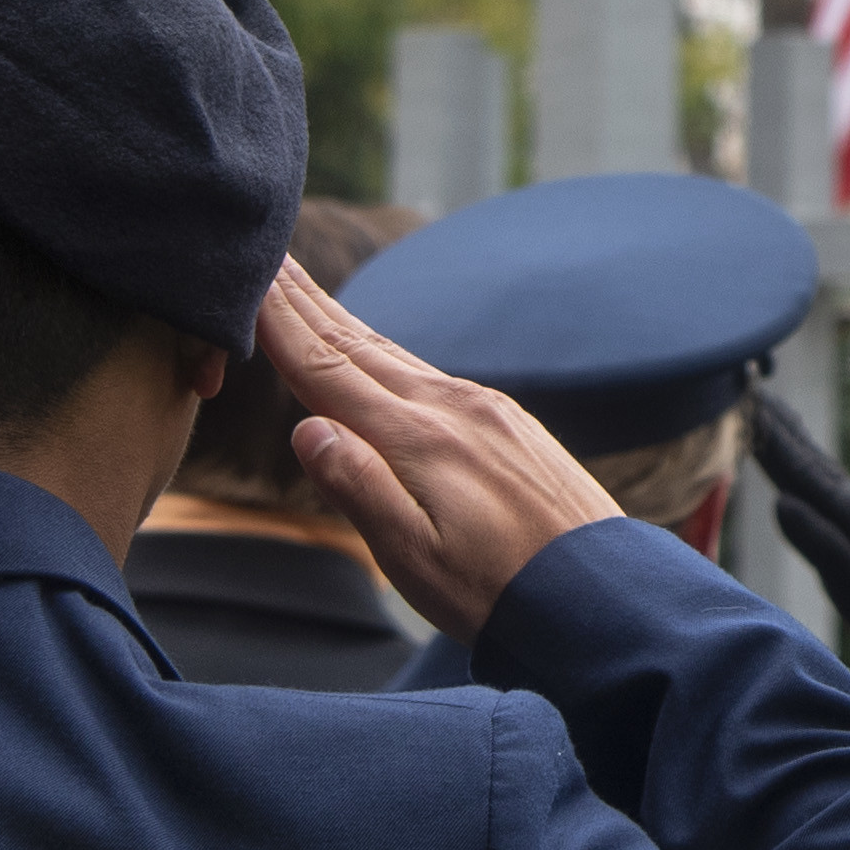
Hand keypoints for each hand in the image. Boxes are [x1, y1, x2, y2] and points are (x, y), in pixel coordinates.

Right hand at [261, 260, 628, 638]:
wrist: (599, 595)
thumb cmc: (497, 591)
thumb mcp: (414, 557)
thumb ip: (359, 489)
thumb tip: (304, 427)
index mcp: (416, 438)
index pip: (327, 370)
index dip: (281, 323)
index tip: (251, 275)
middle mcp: (449, 406)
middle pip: (357, 344)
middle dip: (306, 301)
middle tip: (269, 255)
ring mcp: (483, 410)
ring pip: (394, 355)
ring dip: (345, 320)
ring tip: (309, 292)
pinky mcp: (508, 424)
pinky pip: (430, 373)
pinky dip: (388, 353)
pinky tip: (381, 355)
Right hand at [745, 383, 849, 666]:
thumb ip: (817, 540)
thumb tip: (779, 501)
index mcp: (847, 507)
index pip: (796, 466)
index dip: (767, 436)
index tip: (744, 402)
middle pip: (802, 451)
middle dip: (773, 419)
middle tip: (744, 382)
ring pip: (811, 456)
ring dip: (785, 428)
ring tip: (763, 401)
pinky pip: (818, 469)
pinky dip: (799, 448)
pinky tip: (793, 441)